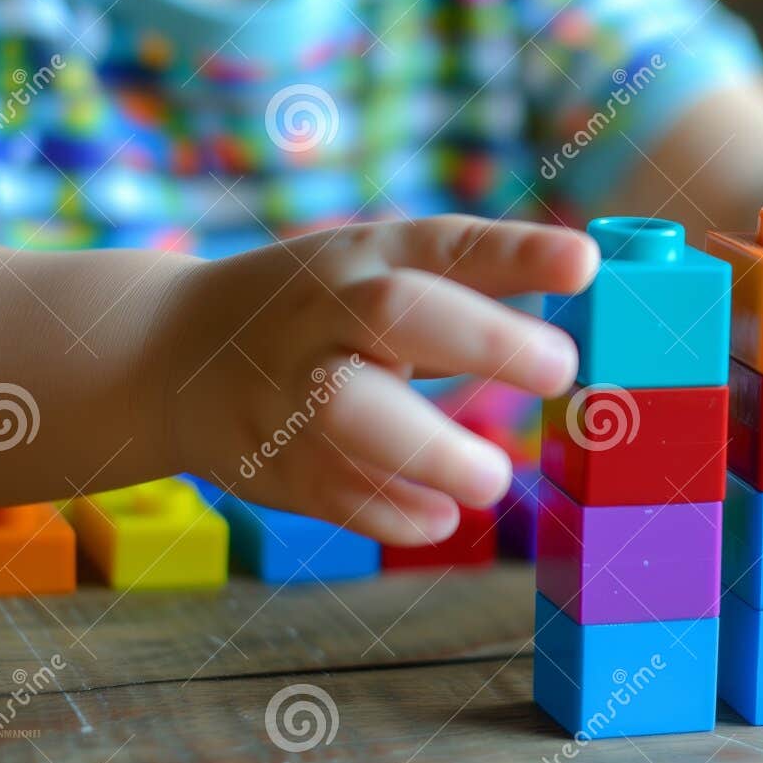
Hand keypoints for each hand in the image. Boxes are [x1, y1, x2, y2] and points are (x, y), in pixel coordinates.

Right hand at [153, 216, 595, 543]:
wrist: (169, 352)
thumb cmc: (318, 305)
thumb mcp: (379, 267)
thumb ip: (474, 279)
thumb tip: (593, 279)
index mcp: (366, 256)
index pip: (447, 244)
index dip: (517, 252)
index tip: (586, 262)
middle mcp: (326, 312)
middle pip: (396, 313)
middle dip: (482, 339)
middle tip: (560, 368)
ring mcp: (289, 385)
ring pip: (352, 412)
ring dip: (428, 449)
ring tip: (494, 482)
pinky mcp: (267, 458)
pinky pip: (327, 489)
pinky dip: (386, 509)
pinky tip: (438, 518)